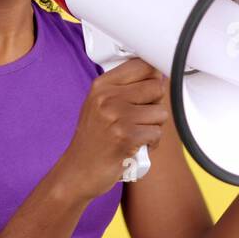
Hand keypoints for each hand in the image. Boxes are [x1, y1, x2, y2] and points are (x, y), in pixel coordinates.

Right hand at [56, 58, 168, 201]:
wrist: (78, 172)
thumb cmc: (94, 140)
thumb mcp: (100, 106)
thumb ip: (125, 89)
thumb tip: (158, 76)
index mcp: (101, 86)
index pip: (142, 65)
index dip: (153, 77)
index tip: (150, 89)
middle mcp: (107, 98)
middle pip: (156, 87)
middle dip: (154, 106)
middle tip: (139, 119)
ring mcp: (116, 117)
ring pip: (160, 113)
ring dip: (154, 127)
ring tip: (136, 134)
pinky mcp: (126, 137)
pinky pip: (157, 133)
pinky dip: (152, 143)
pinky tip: (136, 146)